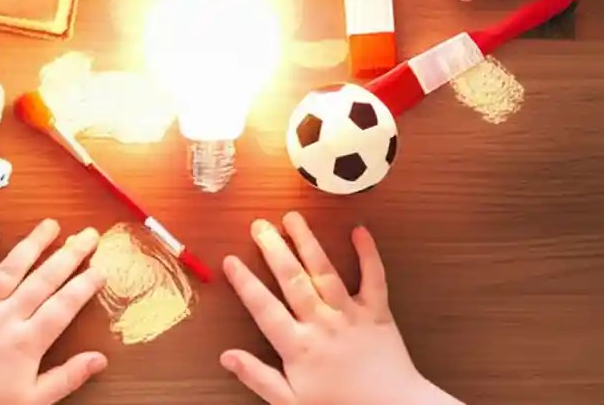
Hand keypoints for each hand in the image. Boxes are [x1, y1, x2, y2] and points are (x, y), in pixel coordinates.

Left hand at [0, 220, 106, 404]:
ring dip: (31, 244)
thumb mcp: (31, 401)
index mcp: (28, 342)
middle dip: (69, 255)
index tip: (101, 269)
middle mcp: (5, 318)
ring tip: (50, 224)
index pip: (64, 306)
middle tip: (88, 235)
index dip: (85, 286)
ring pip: (9, 269)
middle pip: (43, 280)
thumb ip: (66, 378)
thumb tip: (100, 359)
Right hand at [221, 212, 459, 404]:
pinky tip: (359, 231)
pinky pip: (374, 278)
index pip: (265, 309)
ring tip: (293, 218)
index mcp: (298, 347)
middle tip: (259, 225)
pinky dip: (368, 254)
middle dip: (274, 250)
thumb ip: (258, 377)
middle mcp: (322, 325)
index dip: (246, 284)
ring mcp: (350, 315)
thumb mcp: (291, 403)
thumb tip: (226, 356)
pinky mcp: (377, 312)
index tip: (230, 260)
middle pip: (293, 281)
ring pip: (325, 272)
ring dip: (308, 242)